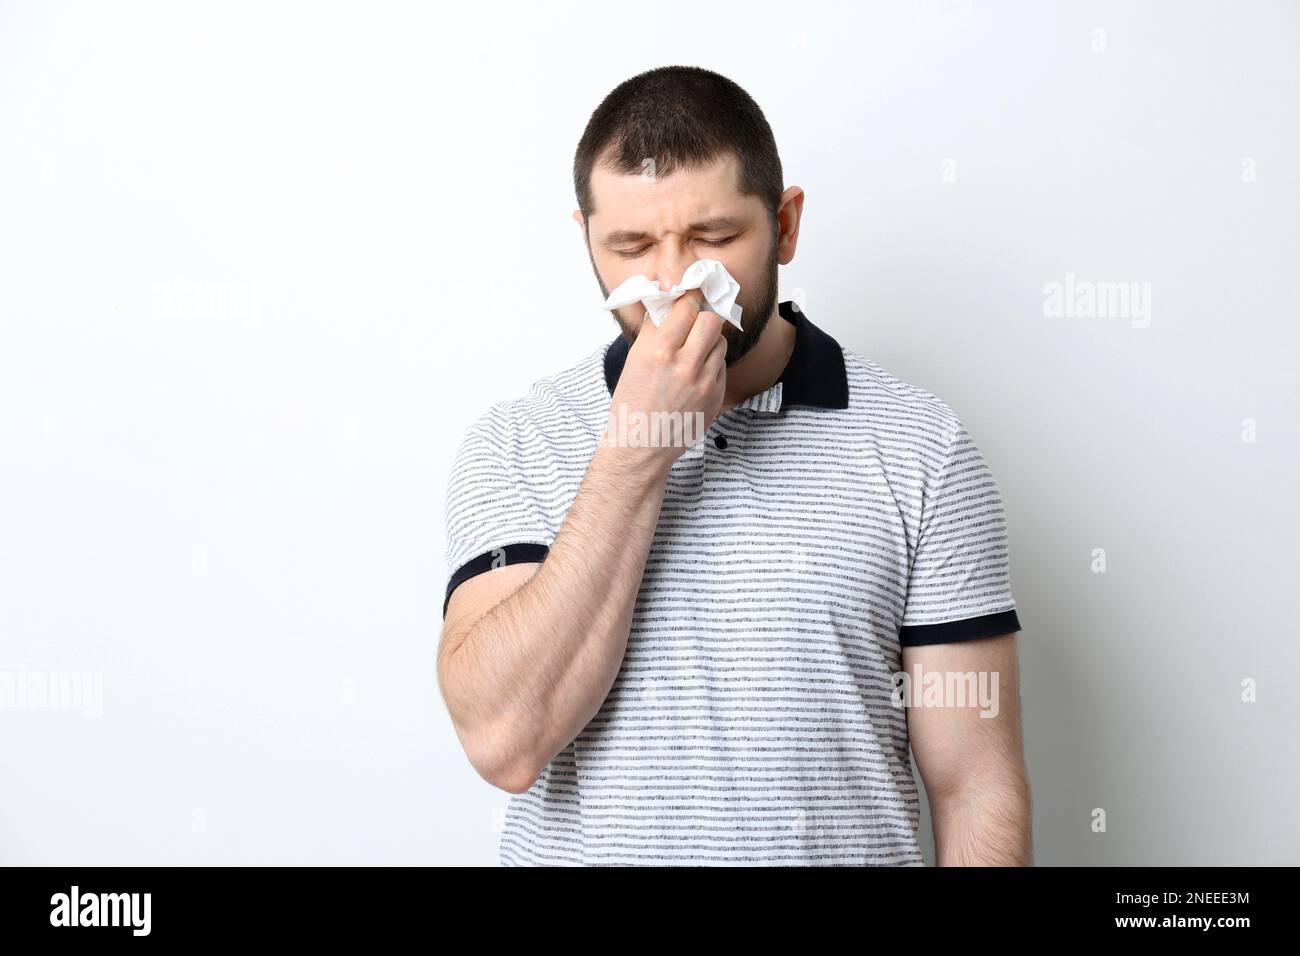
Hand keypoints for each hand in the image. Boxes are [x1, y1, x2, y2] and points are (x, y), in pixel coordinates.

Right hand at [605, 288, 726, 469]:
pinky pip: (721, 366)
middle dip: (703, 317)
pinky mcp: (716, 396)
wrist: (640, 446)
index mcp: (659, 352)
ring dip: (709, 341)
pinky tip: (694, 375)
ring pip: (720, 343)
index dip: (688, 298)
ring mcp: (704, 383)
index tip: (688, 296)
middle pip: (711, 320)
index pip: (686, 307)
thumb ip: (653, 329)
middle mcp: (685, 365)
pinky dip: (711, 365)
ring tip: (693, 352)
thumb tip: (665, 300)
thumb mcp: (634, 360)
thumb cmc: (632, 402)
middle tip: (694, 323)